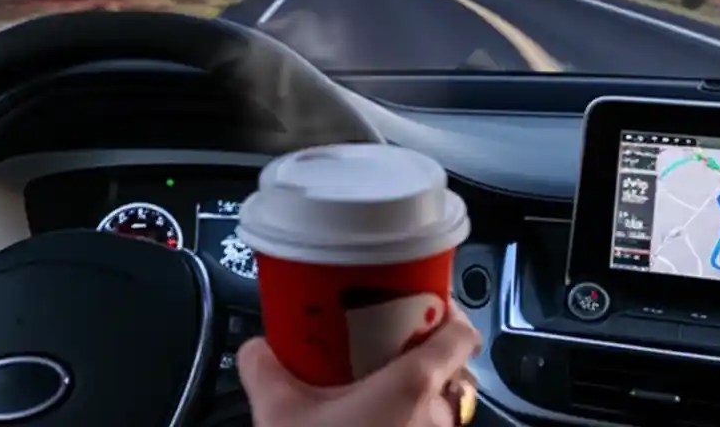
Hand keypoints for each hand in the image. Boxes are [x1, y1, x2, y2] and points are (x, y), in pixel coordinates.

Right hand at [238, 307, 479, 426]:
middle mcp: (437, 416)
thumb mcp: (278, 413)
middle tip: (391, 346)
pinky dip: (411, 426)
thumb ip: (265, 367)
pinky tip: (376, 426)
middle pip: (453, 370)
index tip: (427, 305)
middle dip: (426, 356)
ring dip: (420, 396)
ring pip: (444, 407)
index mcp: (413, 384)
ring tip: (379, 390)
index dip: (450, 314)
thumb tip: (256, 347)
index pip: (463, 335)